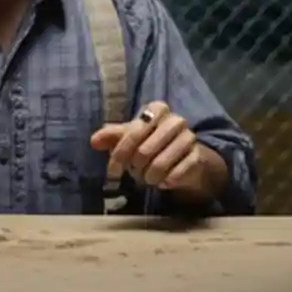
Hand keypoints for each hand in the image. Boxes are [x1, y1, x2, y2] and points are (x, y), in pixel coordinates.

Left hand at [90, 100, 204, 192]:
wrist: (182, 157)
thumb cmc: (150, 143)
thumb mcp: (130, 137)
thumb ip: (111, 136)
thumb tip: (94, 141)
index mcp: (157, 109)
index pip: (133, 132)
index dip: (120, 153)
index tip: (113, 170)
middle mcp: (175, 120)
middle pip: (144, 150)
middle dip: (135, 167)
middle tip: (134, 173)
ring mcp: (189, 137)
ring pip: (160, 164)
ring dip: (150, 176)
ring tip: (148, 178)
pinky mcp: (198, 156)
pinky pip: (177, 173)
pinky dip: (166, 181)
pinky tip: (163, 182)